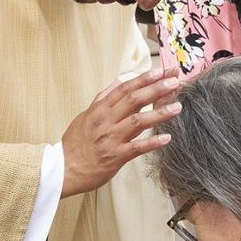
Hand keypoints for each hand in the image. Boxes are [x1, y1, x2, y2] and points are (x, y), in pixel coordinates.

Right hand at [59, 70, 182, 196]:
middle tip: (175, 81)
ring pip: (138, 121)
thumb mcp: (85, 116)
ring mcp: (111, 138)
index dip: (144, 78)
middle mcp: (106, 121)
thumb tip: (118, 81)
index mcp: (100, 109)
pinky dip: (152, 143)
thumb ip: (103, 98)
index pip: (125, 88)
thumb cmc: (75, 144)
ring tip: (178, 107)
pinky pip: (136, 148)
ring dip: (159, 113)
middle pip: (134, 99)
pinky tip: (167, 138)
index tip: (161, 71)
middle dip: (156, 88)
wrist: (63, 169)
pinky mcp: (115, 157)